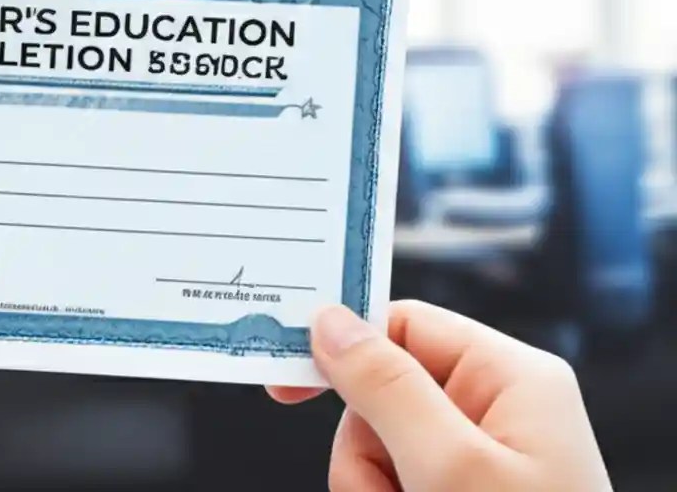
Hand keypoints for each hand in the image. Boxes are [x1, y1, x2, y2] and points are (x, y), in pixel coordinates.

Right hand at [268, 301, 610, 491]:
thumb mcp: (448, 465)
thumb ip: (385, 386)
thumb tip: (330, 322)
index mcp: (511, 378)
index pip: (405, 325)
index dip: (343, 347)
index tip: (286, 382)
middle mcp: (495, 411)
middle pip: (379, 396)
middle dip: (365, 453)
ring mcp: (476, 460)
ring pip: (374, 450)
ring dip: (371, 489)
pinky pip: (387, 483)